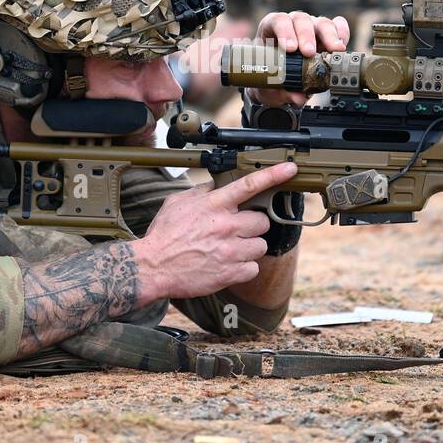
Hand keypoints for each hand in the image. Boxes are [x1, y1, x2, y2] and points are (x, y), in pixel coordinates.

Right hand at [131, 162, 298, 301]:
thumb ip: (202, 192)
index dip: (273, 175)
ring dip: (249, 247)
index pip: (249, 186)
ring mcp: (230, 251)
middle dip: (253, 225)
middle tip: (237, 229)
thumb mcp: (178, 202)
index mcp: (214, 206)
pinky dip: (244, 268)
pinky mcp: (230, 273)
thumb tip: (216, 186)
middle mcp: (226, 227)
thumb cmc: (164, 234)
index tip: (290, 169)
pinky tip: (229, 264)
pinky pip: (253, 268)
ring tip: (230, 248)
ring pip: (261, 246)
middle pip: (262, 222)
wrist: (152, 267)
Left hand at [251, 10, 350, 106]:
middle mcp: (293, 25)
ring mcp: (312, 28)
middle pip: (301, 20)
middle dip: (306, 35)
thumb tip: (297, 97)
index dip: (284, 31)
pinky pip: (338, 27)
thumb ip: (280, 92)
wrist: (280, 82)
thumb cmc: (271, 77)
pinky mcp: (328, 34)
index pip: (278, 21)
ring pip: (322, 23)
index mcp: (273, 30)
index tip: (290, 48)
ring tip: (334, 50)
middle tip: (309, 52)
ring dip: (329, 36)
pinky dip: (342, 34)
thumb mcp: (270, 87)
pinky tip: (341, 46)